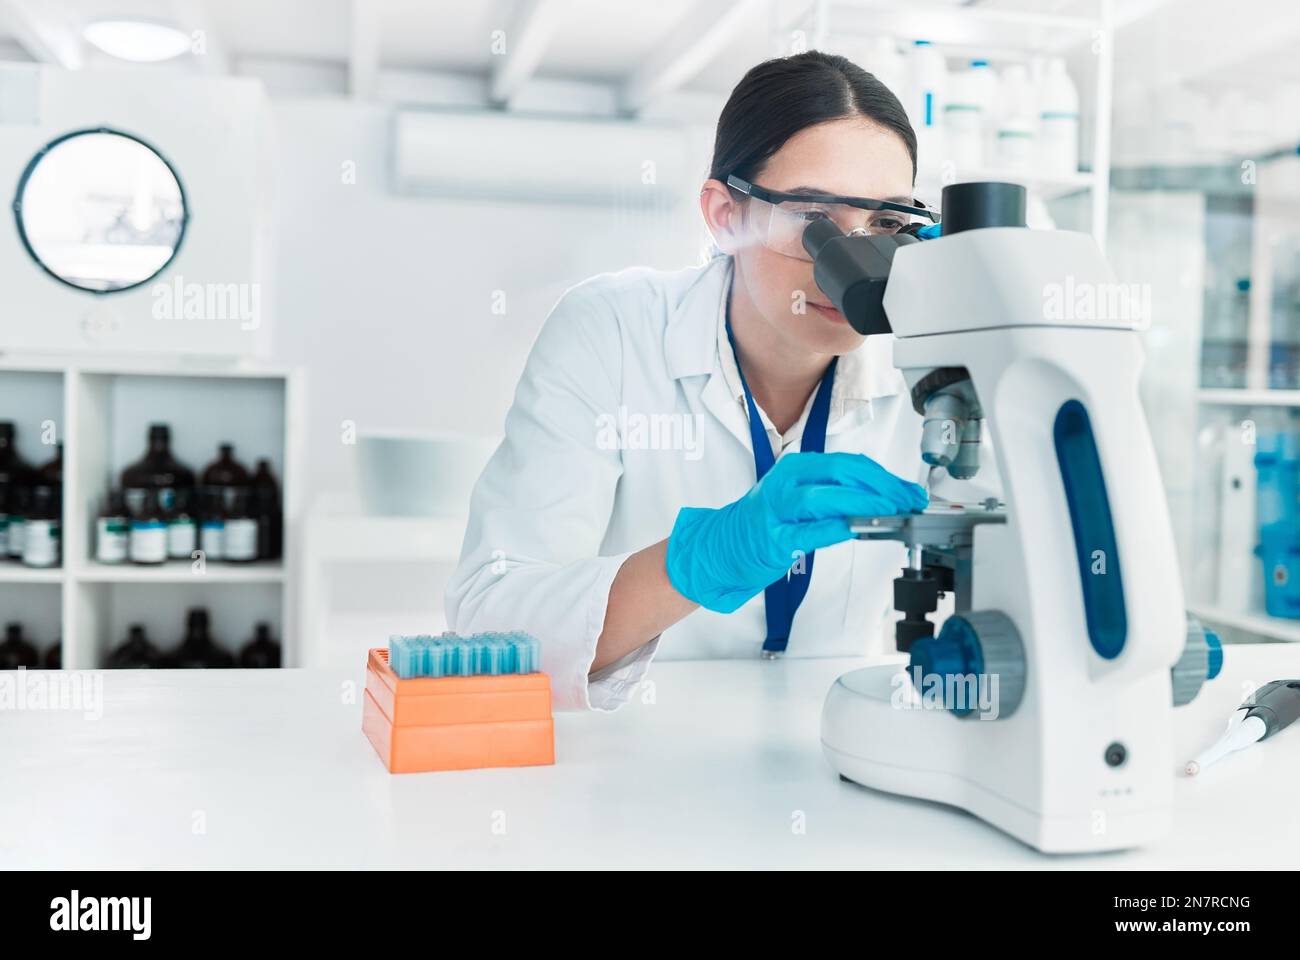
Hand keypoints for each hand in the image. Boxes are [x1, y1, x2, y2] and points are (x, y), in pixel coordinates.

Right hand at [665, 451, 927, 612]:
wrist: (722, 545)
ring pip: (824, 497)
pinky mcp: (772, 537)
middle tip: (908, 501)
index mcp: (800, 466)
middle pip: (842, 473)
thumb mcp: (804, 497)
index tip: (911, 492)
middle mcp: (788, 481)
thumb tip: (889, 500)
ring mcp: (778, 509)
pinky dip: (832, 528)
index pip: (851, 464)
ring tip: (891, 512)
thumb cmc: (768, 522)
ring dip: (862, 503)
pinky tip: (854, 528)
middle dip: (882, 487)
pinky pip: (807, 530)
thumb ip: (840, 496)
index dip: (886, 477)